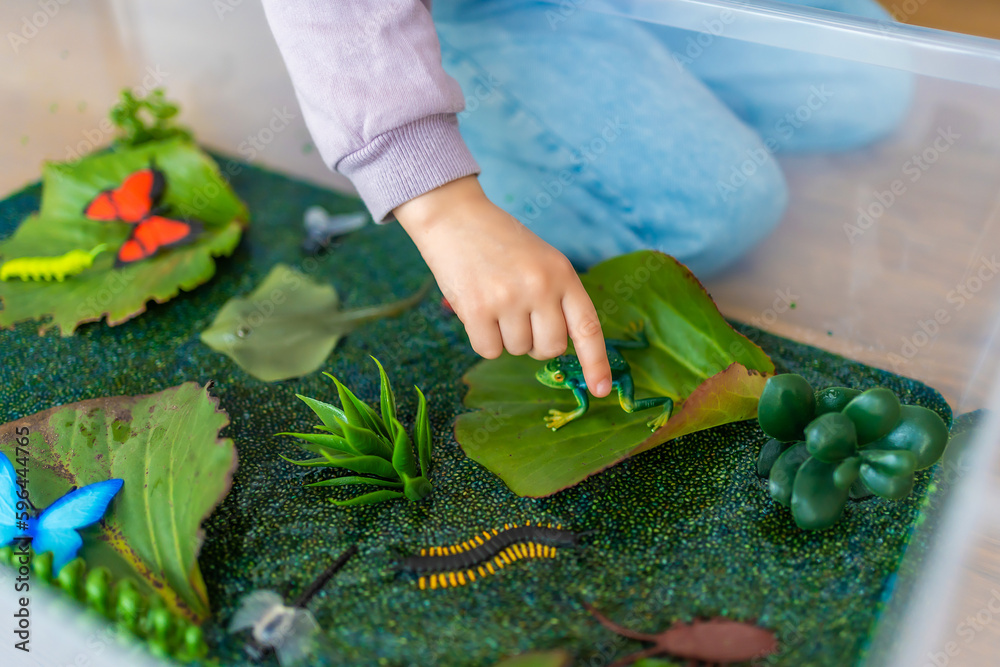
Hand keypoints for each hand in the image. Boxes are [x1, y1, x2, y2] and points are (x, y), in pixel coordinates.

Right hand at [394, 175, 611, 396]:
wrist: (455, 217)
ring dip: (506, 336)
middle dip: (536, 343)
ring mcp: (509, 299)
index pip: (587, 326)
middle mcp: (540, 287)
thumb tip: (559, 347)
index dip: (596, 362)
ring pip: (518, 350)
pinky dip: (483, 339)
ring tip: (495, 302)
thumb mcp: (542, 260)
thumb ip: (556, 298)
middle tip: (520, 316)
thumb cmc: (500, 243)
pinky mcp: (477, 309)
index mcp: (563, 273)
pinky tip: (478, 310)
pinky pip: (489, 351)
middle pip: (550, 347)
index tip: (601, 390)